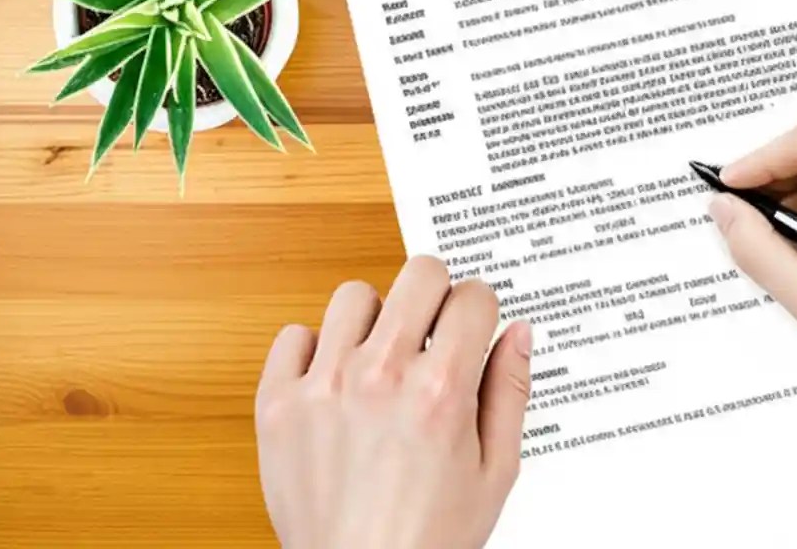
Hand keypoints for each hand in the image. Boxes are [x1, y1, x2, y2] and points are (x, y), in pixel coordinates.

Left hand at [255, 256, 531, 548]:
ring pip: (354, 295)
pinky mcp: (278, 404)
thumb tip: (518, 333)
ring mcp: (324, 386)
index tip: (473, 324)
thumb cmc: (429, 538)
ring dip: (375, 317)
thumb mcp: (496, 470)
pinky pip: (292, 335)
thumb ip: (511, 392)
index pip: (473, 296)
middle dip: (437, 292)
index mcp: (442, 391)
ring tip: (382, 354)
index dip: (481, 308)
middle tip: (434, 324)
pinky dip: (314, 348)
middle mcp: (382, 377)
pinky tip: (336, 375)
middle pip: (419, 273)